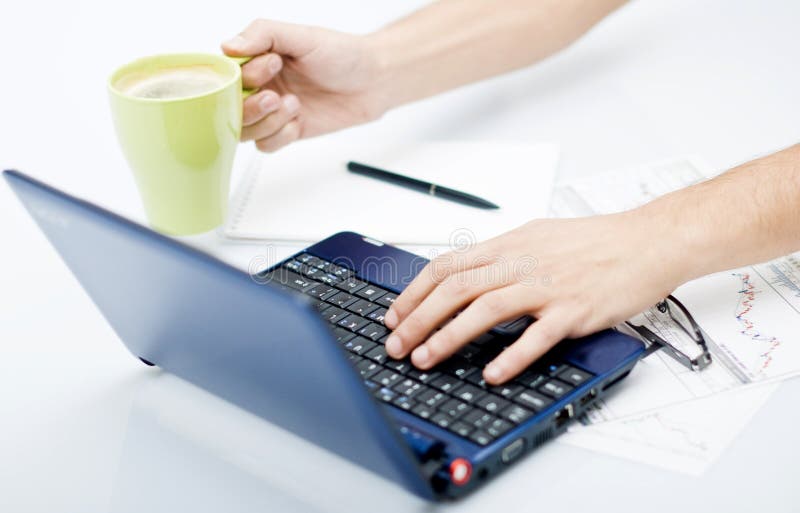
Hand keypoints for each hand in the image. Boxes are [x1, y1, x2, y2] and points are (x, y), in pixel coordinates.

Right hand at [222, 19, 385, 151]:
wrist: (374, 80)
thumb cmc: (343, 54)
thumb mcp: (303, 35)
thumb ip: (264, 34)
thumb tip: (228, 46)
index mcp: (257, 59)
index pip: (226, 74)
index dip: (242, 76)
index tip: (272, 65)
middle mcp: (260, 85)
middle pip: (229, 107)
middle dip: (251, 106)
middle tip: (276, 96)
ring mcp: (272, 111)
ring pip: (244, 130)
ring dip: (266, 122)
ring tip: (294, 105)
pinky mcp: (287, 131)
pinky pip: (266, 145)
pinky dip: (280, 136)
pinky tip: (299, 122)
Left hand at [383, 212, 684, 384]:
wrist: (647, 241)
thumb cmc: (595, 242)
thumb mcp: (537, 237)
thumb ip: (501, 257)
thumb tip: (464, 277)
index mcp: (509, 245)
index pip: (447, 266)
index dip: (414, 292)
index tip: (395, 315)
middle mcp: (522, 263)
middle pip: (456, 289)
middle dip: (418, 319)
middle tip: (397, 344)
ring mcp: (548, 287)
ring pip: (486, 309)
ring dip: (449, 336)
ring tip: (426, 359)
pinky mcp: (574, 310)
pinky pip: (537, 336)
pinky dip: (511, 356)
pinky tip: (492, 373)